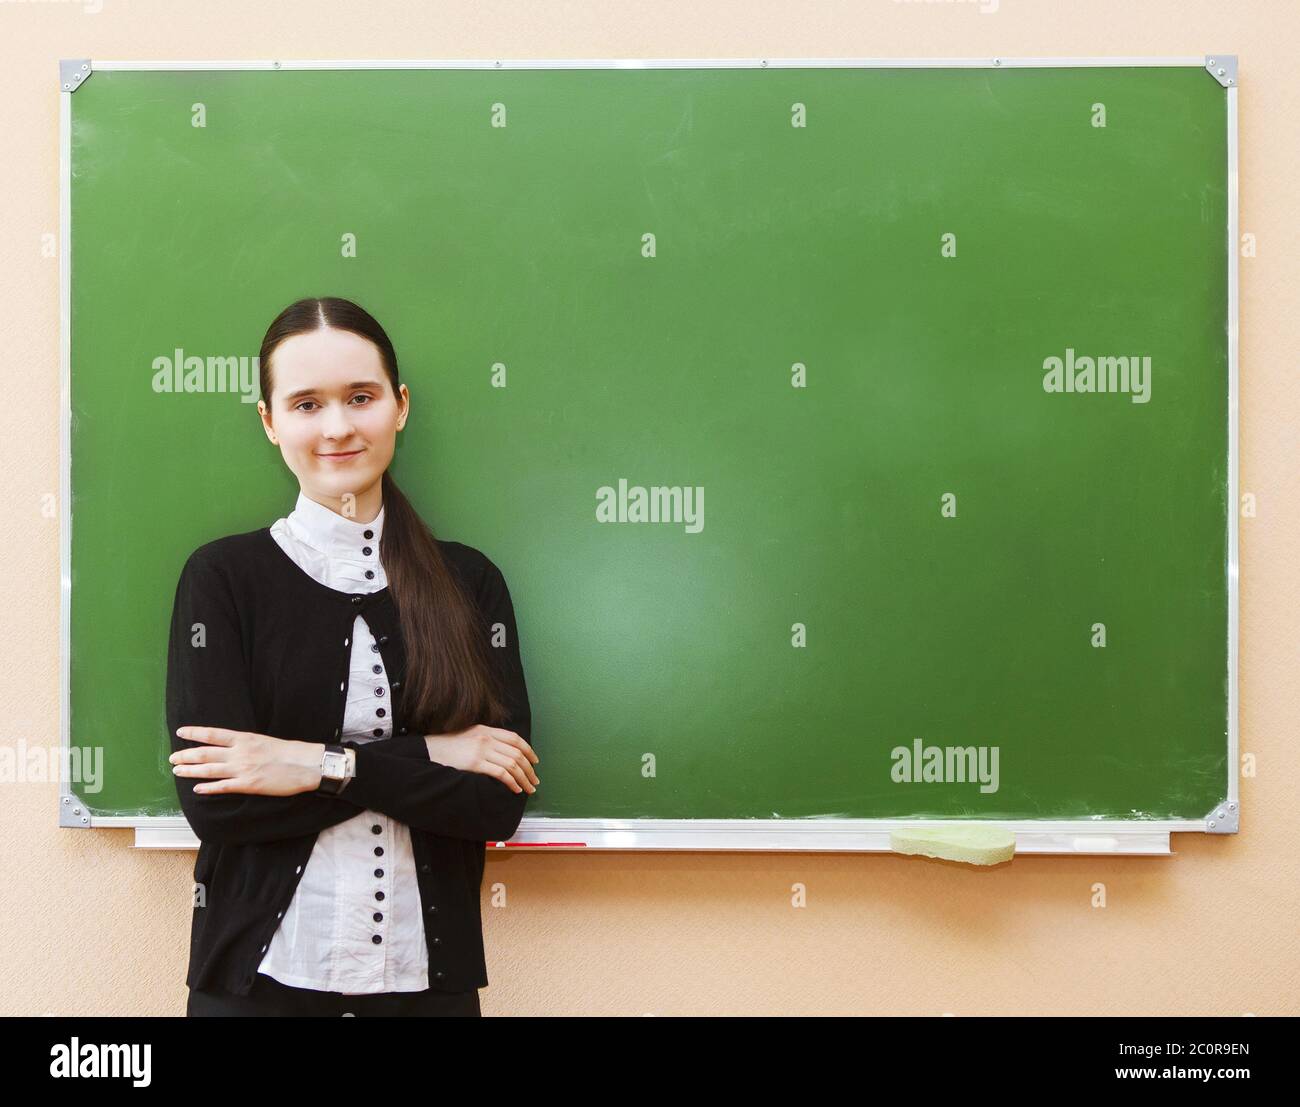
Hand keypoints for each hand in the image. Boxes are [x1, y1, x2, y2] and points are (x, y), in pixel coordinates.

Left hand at [170, 726, 324, 796]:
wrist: (305, 764)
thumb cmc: (289, 752)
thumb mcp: (264, 741)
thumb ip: (246, 744)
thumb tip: (231, 747)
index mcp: (245, 738)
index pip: (213, 734)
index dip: (195, 733)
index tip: (181, 732)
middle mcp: (240, 752)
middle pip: (205, 753)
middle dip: (186, 755)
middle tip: (172, 758)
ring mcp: (243, 769)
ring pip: (209, 770)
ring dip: (191, 771)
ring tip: (177, 771)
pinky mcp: (248, 784)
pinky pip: (223, 787)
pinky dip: (208, 788)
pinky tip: (198, 790)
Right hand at [424, 725, 539, 794]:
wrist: (429, 751)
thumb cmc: (448, 747)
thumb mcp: (469, 736)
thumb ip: (486, 741)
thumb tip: (505, 754)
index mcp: (486, 729)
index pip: (514, 739)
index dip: (528, 750)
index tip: (535, 762)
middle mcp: (486, 738)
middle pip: (517, 753)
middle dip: (529, 769)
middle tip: (535, 781)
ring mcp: (481, 750)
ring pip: (512, 764)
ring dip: (524, 778)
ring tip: (528, 789)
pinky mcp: (475, 763)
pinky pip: (501, 773)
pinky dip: (512, 782)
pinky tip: (515, 789)